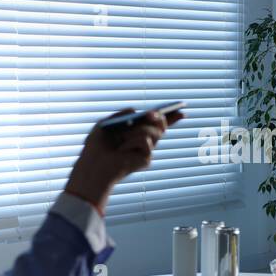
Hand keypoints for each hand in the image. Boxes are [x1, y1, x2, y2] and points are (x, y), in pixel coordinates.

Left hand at [64, 107, 184, 213]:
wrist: (93, 166)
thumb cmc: (96, 148)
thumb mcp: (104, 124)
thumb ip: (120, 115)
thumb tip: (135, 109)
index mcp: (135, 133)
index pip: (156, 123)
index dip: (170, 117)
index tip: (181, 109)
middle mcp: (144, 142)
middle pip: (161, 126)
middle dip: (158, 117)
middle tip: (151, 114)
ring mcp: (146, 151)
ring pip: (155, 131)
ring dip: (138, 130)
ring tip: (122, 138)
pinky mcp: (146, 160)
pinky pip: (146, 141)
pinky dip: (132, 141)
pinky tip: (122, 149)